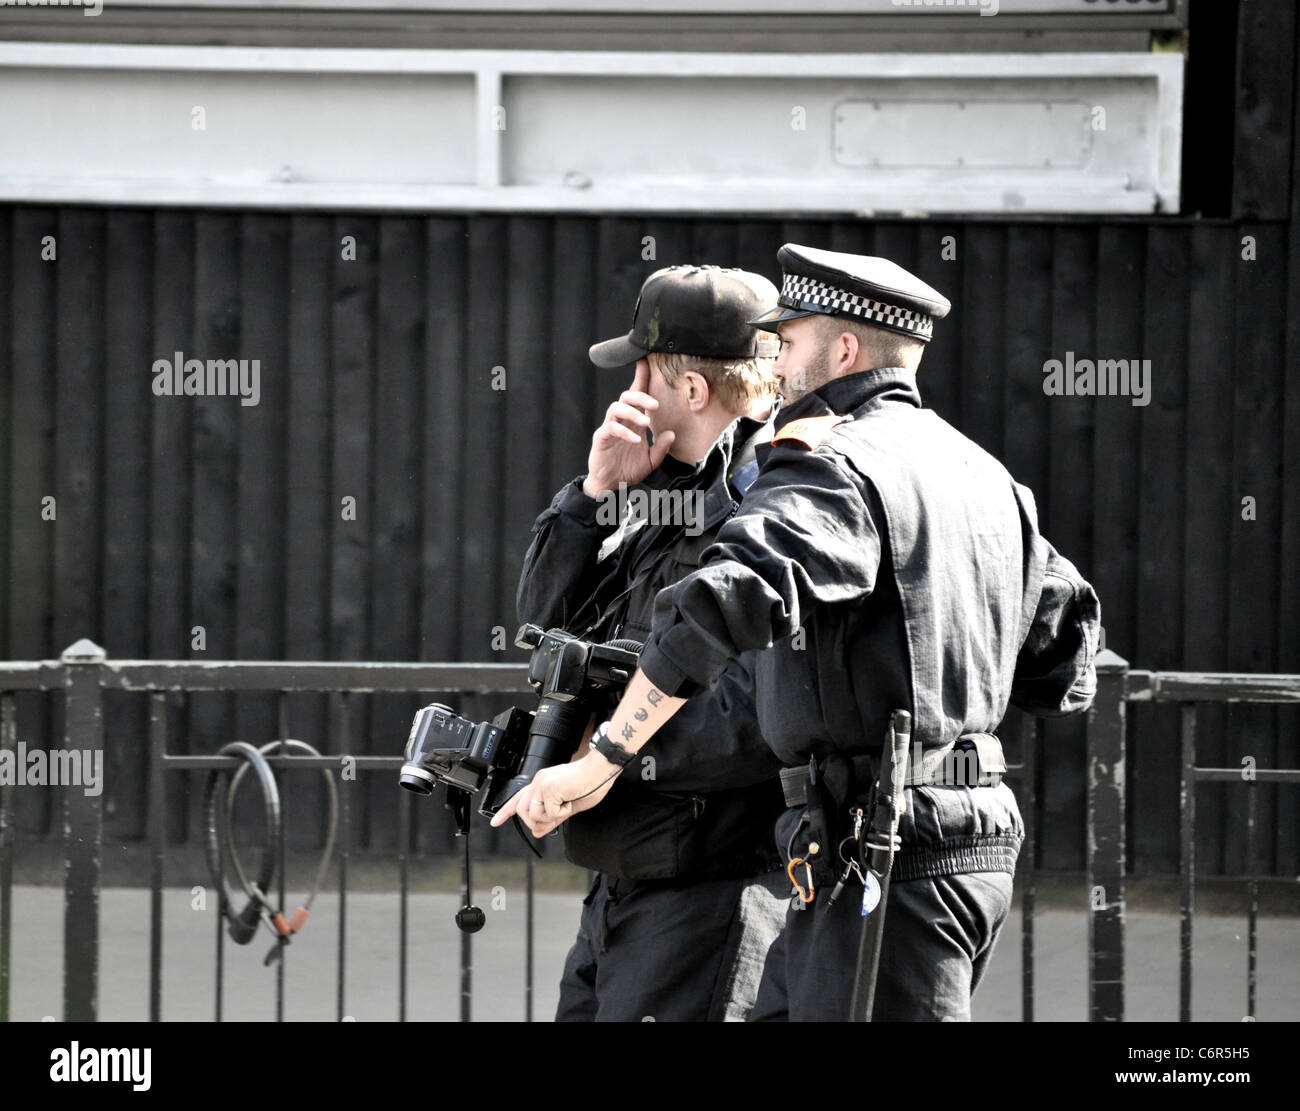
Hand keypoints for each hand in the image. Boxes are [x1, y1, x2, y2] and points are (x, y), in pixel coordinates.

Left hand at [489, 752, 620, 837]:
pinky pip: (549, 814)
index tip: (495, 822)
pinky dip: (562, 813)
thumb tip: (537, 831)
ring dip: (551, 818)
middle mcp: (538, 782)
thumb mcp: (568, 806)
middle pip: (523, 812)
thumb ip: (551, 818)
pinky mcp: (549, 789)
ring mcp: (542, 784)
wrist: (601, 770)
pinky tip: (571, 801)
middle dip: (537, 822)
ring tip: (566, 806)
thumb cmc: (590, 784)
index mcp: (541, 783)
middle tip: (558, 816)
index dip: (506, 811)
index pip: (519, 798)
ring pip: (533, 815)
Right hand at [582, 360, 676, 496]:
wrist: (610, 486)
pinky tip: (635, 440)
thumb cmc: (628, 470)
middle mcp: (621, 421)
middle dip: (641, 396)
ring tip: (646, 422)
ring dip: (632, 412)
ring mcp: (610, 428)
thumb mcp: (651, 461)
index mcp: (633, 422)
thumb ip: (661, 448)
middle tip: (655, 404)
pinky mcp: (601, 439)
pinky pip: (610, 428)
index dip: (641, 378)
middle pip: (627, 396)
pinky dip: (624, 431)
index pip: (637, 395)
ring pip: (616, 407)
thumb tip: (671, 433)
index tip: (646, 361)